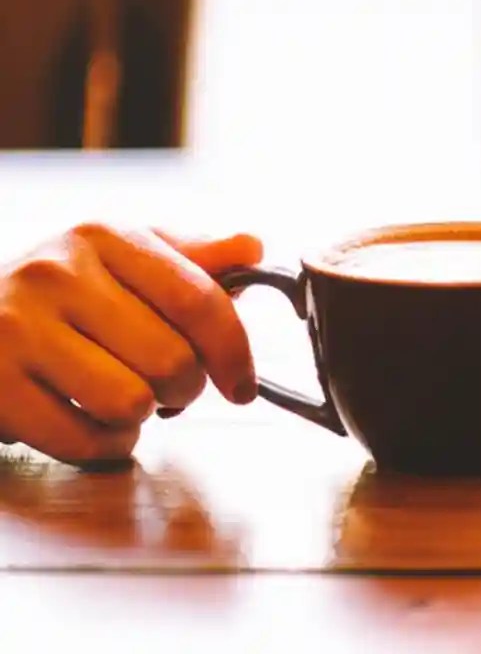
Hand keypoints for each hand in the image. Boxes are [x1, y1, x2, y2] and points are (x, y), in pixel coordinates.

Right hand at [0, 224, 262, 465]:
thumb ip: (193, 259)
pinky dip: (103, 446)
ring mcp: (17, 328)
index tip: (243, 385)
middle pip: (171, 360)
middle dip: (184, 388)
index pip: (197, 299)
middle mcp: (56, 274)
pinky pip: (84, 440)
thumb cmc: (65, 297)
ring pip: (130, 402)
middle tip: (166, 387)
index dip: (234, 352)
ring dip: (140, 418)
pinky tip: (90, 422)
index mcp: (104, 237)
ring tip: (121, 398)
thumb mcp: (125, 260)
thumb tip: (254, 247)